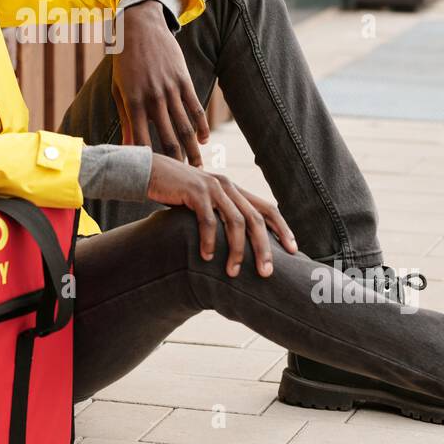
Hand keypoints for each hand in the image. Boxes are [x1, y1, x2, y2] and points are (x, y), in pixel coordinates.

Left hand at [112, 0, 210, 164]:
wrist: (139, 27)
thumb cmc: (124, 61)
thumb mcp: (119, 89)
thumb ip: (127, 119)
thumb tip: (128, 148)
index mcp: (133, 102)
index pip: (142, 139)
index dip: (150, 161)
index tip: (155, 178)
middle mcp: (153, 97)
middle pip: (169, 137)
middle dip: (177, 162)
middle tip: (185, 181)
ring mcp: (170, 88)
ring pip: (185, 126)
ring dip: (193, 150)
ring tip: (199, 168)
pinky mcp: (183, 79)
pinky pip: (195, 107)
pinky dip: (201, 125)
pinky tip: (204, 140)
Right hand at [146, 155, 296, 276]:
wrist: (149, 171)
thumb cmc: (175, 193)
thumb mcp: (203, 203)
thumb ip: (219, 216)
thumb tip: (234, 245)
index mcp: (234, 190)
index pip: (267, 208)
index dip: (282, 228)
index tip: (294, 250)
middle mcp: (228, 186)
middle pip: (256, 218)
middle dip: (265, 247)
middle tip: (266, 272)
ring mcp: (212, 187)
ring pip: (236, 221)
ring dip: (236, 250)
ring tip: (232, 272)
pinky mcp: (195, 191)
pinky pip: (208, 220)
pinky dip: (209, 240)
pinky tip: (206, 257)